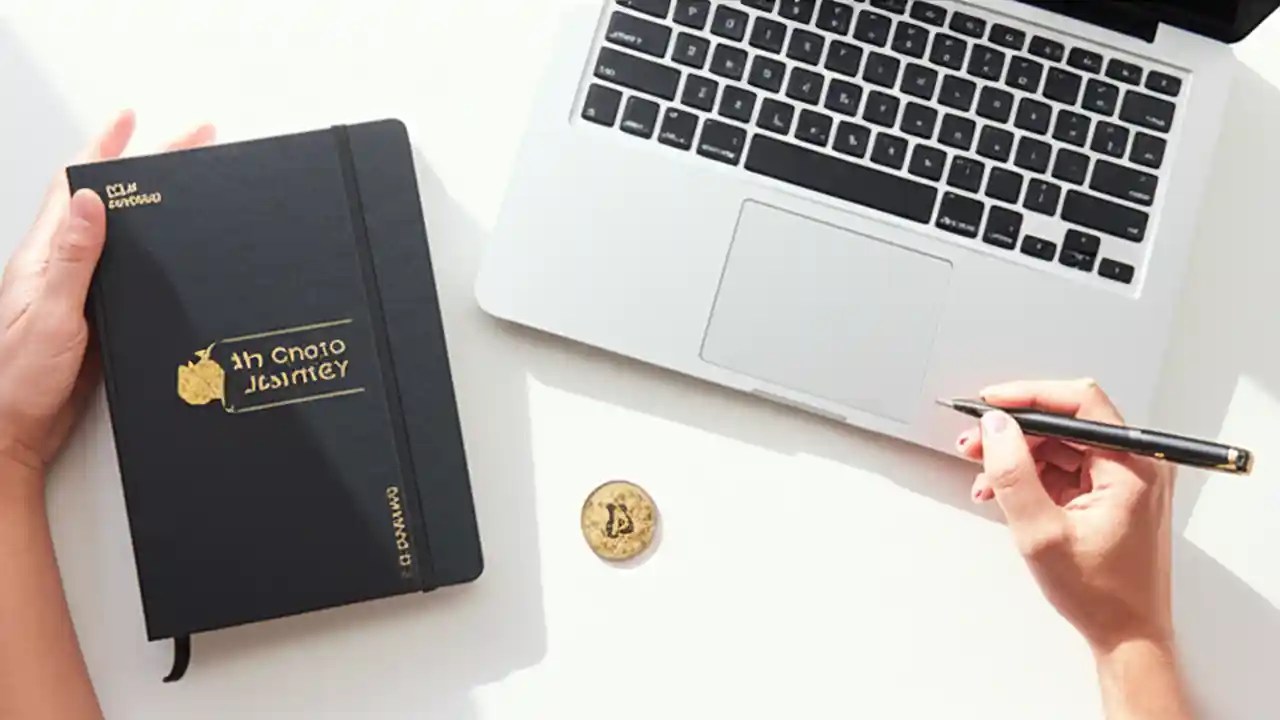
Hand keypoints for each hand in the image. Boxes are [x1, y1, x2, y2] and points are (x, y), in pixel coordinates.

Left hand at [0, 111, 214, 478]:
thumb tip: (88, 200)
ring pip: (117, 236)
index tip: (131, 119)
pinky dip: (148, 251)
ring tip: (186, 185)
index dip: (103, 148)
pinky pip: (123, 274)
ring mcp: (73, 294)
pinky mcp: (90, 320)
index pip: (75, 187)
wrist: (9, 436)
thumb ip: (71, 260)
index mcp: (42, 259)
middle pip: (104, 202)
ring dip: (150, 206)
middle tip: (188, 143)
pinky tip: (170, 253)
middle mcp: (57, 269)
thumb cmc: (15, 383)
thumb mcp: (47, 317)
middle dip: (144, 166)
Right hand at [956, 379, 1174, 652]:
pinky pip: (1065, 468)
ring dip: (1018, 456)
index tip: (990, 404)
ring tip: (983, 475)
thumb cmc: (1100, 594)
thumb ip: (1014, 474)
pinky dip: (1031, 476)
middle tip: (975, 441)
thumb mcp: (1041, 533)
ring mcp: (1125, 479)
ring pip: (1061, 445)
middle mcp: (1136, 465)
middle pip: (1066, 423)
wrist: (1126, 635)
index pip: (1079, 404)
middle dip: (1015, 431)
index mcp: (1132, 467)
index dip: (1028, 397)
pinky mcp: (1112, 494)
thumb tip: (997, 428)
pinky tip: (1004, 492)